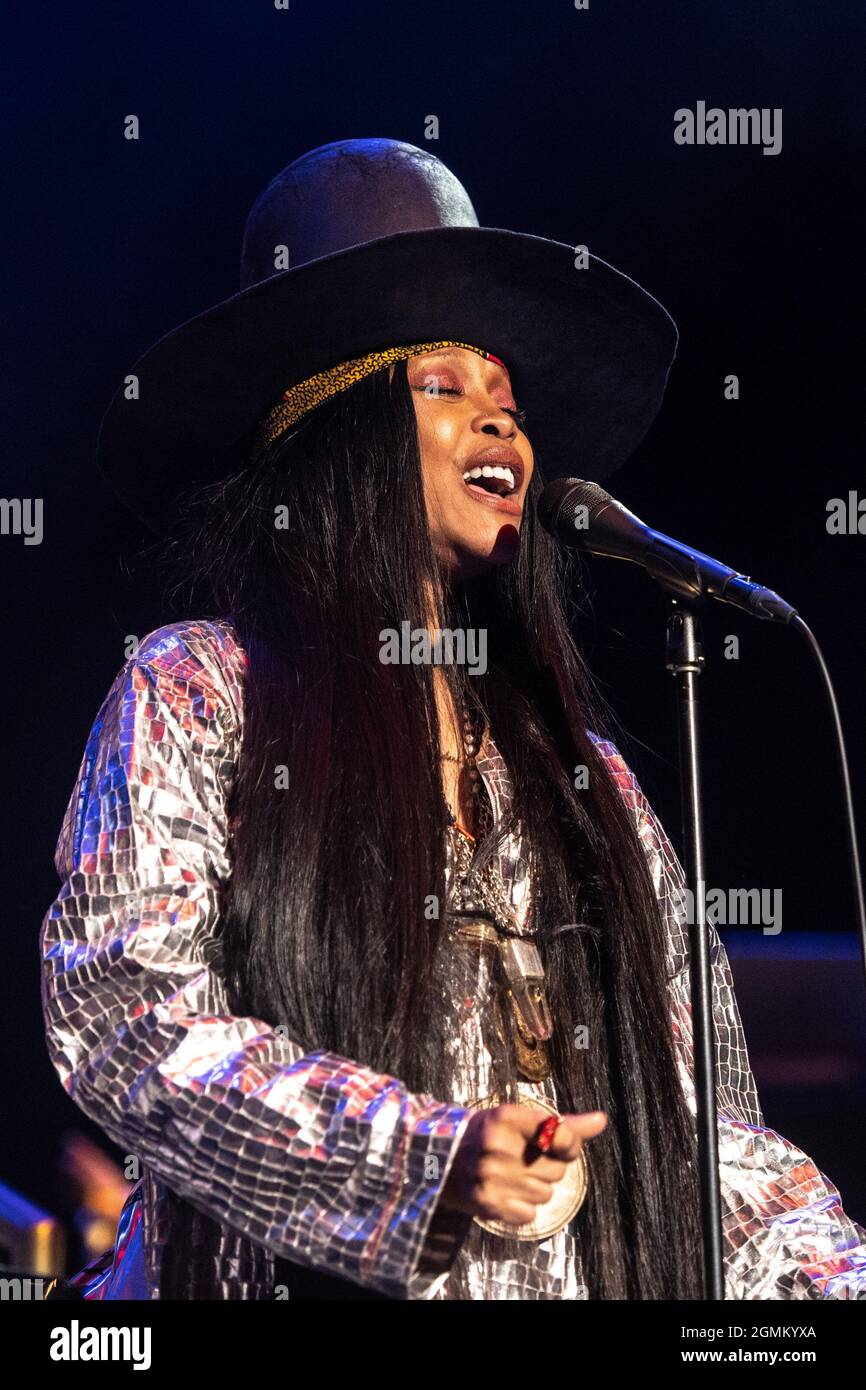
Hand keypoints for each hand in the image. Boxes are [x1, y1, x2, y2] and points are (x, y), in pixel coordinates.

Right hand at [439, 1105, 607, 1227]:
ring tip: (511, 1175)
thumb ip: (563, 1123)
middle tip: (522, 1159)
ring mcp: (492, 1178)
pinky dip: (522, 1207)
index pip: (561, 1135)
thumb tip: (602, 1120)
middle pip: (557, 1169)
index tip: (555, 1144)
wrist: (436, 1158)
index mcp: (506, 1118)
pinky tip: (505, 1192)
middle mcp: (498, 1147)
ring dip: (535, 1187)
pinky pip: (530, 1213)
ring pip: (546, 1193)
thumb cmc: (484, 1134)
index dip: (566, 1144)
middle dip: (547, 1166)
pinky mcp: (488, 1204)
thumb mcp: (516, 1119)